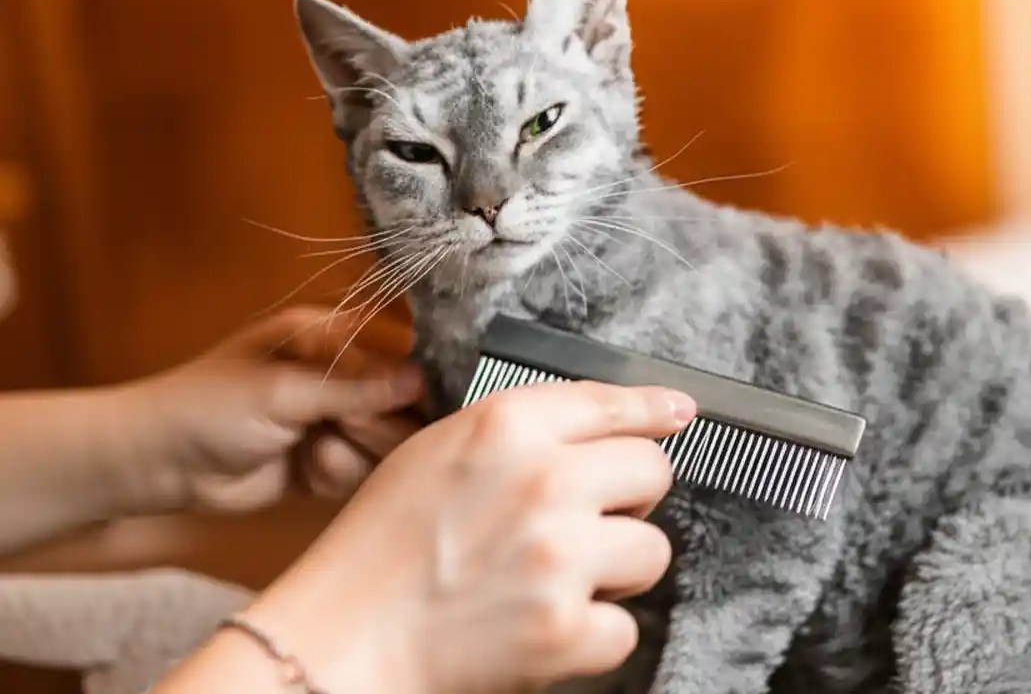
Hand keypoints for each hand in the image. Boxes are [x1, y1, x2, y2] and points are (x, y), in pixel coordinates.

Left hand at [124, 306, 424, 513]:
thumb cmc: (207, 408)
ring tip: (314, 451)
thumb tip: (421, 381)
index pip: (398, 349)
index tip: (420, 400)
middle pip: (404, 401)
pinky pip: (364, 472)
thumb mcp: (282, 391)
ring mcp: (335, 420)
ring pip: (388, 442)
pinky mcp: (329, 461)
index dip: (416, 376)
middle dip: (377, 422)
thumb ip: (354, 387)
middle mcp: (340, 375)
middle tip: (340, 427)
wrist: (158, 466)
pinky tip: (306, 473)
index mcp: (329, 336)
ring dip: (356, 453)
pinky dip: (339, 476)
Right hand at [181, 381, 694, 693]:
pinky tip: (543, 625)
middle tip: (581, 522)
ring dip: (614, 571)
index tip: (677, 414)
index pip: (614, 403)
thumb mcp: (440, 451)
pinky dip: (591, 636)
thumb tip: (626, 417)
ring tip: (554, 579)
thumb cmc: (381, 547)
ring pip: (652, 551)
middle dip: (626, 500)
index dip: (652, 411)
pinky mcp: (565, 628)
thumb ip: (526, 430)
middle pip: (652, 473)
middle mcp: (543, 480)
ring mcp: (560, 556)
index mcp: (507, 426)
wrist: (343, 637)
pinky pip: (626, 627)